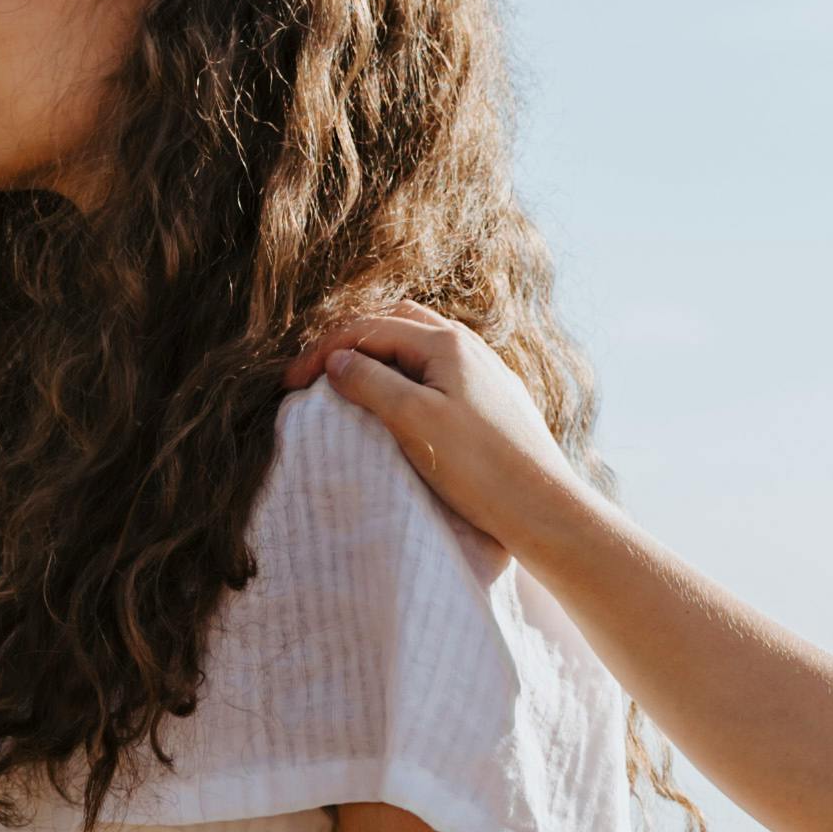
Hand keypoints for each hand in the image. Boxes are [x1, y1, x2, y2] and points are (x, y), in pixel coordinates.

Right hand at [302, 305, 584, 560]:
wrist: (541, 507)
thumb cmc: (478, 467)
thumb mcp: (414, 421)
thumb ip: (370, 383)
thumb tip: (337, 362)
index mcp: (446, 343)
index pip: (368, 328)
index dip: (323, 351)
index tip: (291, 385)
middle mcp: (467, 347)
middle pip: (394, 325)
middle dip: (350, 343)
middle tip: (316, 375)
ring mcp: (482, 372)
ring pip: (417, 347)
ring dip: (378, 357)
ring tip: (349, 384)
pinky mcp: (491, 400)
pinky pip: (436, 371)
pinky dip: (403, 375)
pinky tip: (397, 402)